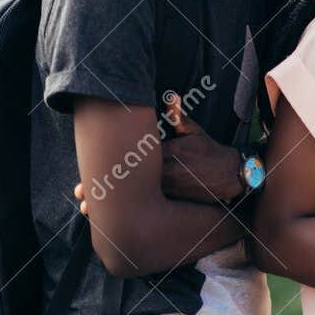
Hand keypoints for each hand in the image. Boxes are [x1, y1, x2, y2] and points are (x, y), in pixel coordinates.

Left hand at [74, 93, 242, 212]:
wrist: (234, 174)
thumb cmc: (211, 152)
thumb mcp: (196, 132)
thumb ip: (179, 117)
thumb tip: (171, 97)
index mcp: (166, 152)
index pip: (132, 158)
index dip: (107, 166)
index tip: (88, 173)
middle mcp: (166, 171)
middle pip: (128, 180)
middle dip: (103, 190)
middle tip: (80, 197)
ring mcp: (171, 187)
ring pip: (136, 196)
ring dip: (113, 204)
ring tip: (89, 210)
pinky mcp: (177, 201)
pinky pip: (150, 206)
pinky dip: (132, 211)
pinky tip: (115, 218)